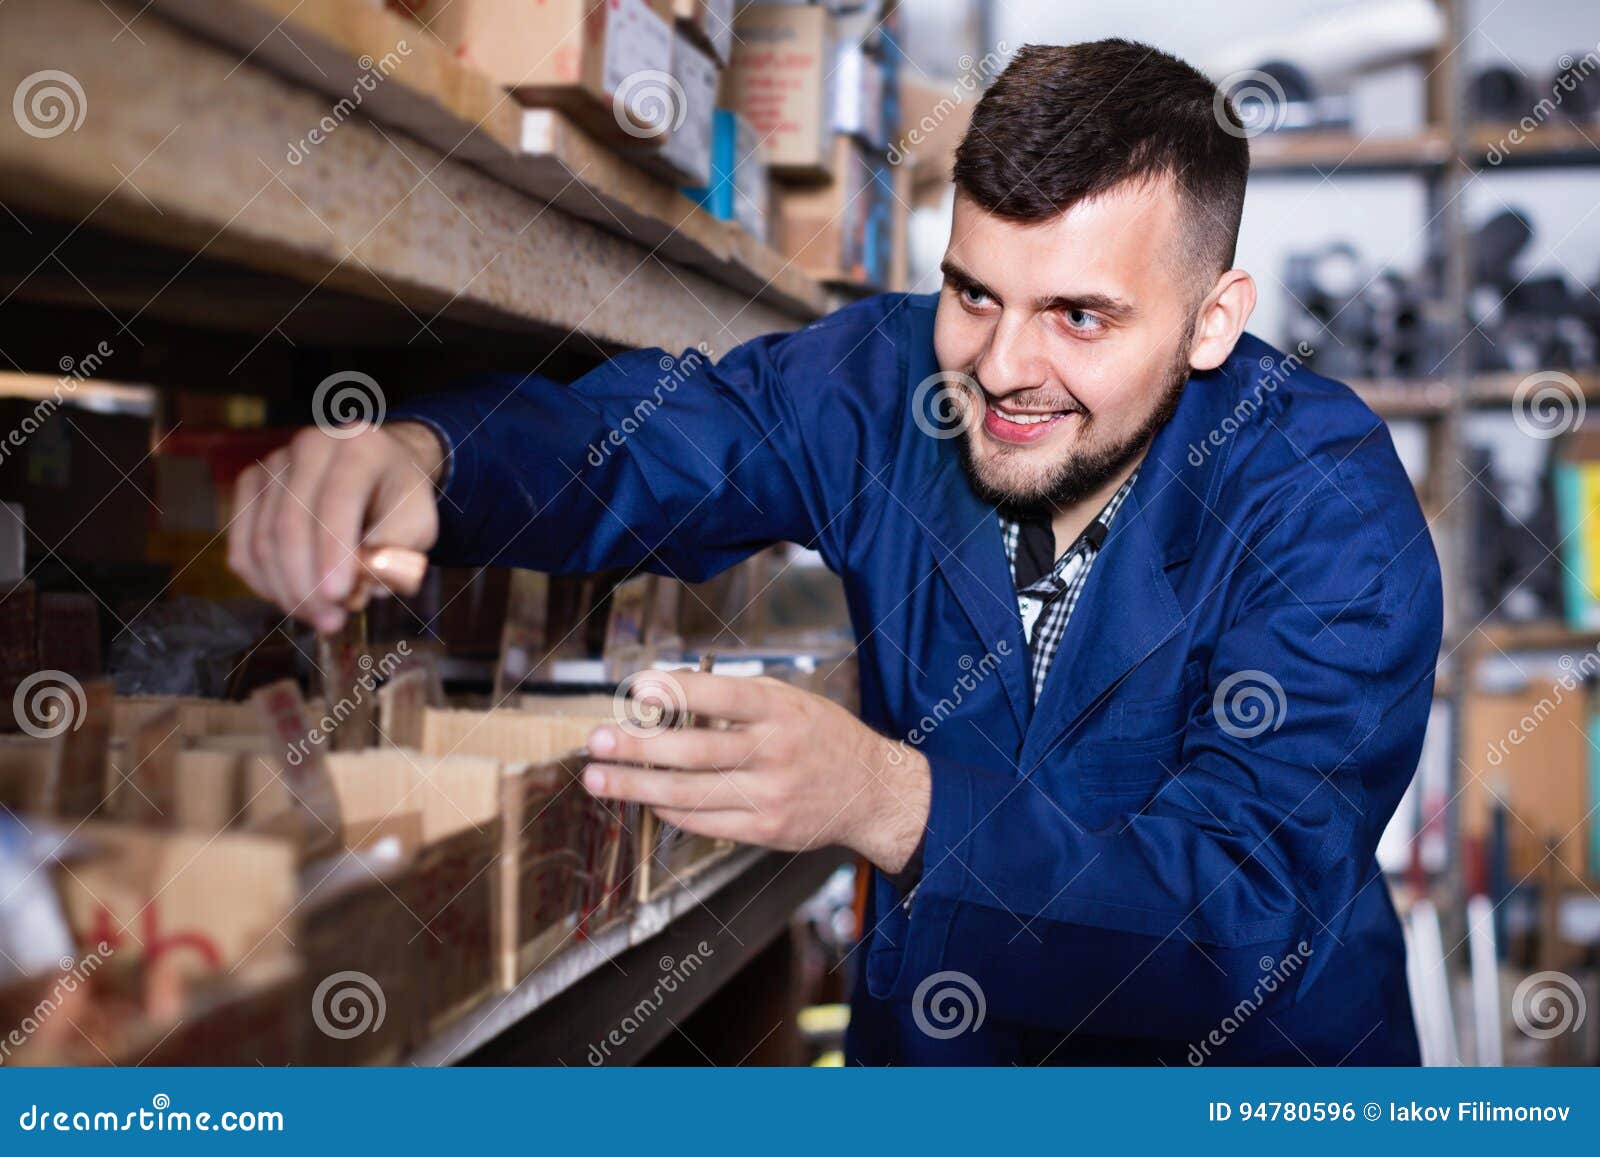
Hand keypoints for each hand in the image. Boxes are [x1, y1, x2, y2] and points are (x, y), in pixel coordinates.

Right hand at [228, 421, 444, 632]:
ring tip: (320, 618)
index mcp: (358, 446)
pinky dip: (263, 581)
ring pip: (262, 539)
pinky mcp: (251, 485)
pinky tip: (292, 600)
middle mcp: (309, 446)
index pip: (337, 500)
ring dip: (287, 591)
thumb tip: (357, 591)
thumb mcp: (418, 525)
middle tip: (331, 622)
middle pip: (290, 523)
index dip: (334, 553)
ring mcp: (274, 463)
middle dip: (307, 584)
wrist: (380, 468)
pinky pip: (243, 543)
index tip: (339, 598)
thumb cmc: (400, 499)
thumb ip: (393, 555)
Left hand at [582, 672, 929, 873]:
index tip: (637, 689)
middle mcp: (775, 753)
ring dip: (637, 787)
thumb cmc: (821, 737)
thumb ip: (735, 699)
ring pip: (690, 793)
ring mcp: (769, 796)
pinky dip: (668, 810)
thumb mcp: (790, 700)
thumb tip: (666, 698)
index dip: (677, 692)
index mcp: (781, 711)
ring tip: (597, 778)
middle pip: (695, 751)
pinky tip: (643, 799)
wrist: (871, 791)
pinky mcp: (764, 830)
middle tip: (596, 741)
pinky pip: (703, 822)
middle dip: (639, 748)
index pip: (722, 697)